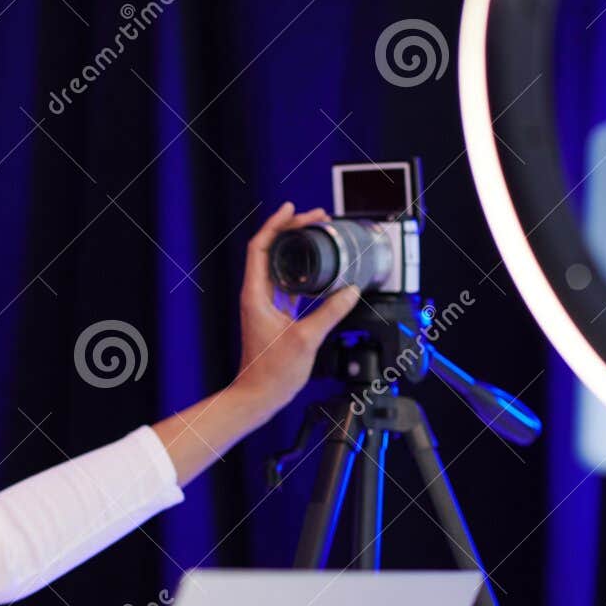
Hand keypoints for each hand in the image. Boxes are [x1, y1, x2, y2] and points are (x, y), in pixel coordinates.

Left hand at [235, 202, 362, 420]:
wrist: (258, 396)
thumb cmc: (271, 373)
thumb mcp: (306, 340)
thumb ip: (330, 312)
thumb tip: (350, 291)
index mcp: (256, 295)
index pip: (261, 247)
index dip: (276, 224)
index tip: (292, 209)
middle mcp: (257, 295)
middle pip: (271, 250)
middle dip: (291, 230)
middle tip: (316, 217)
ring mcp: (265, 304)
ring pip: (279, 265)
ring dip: (297, 247)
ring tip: (318, 233)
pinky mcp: (275, 314)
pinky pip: (288, 283)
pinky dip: (302, 270)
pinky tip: (319, 266)